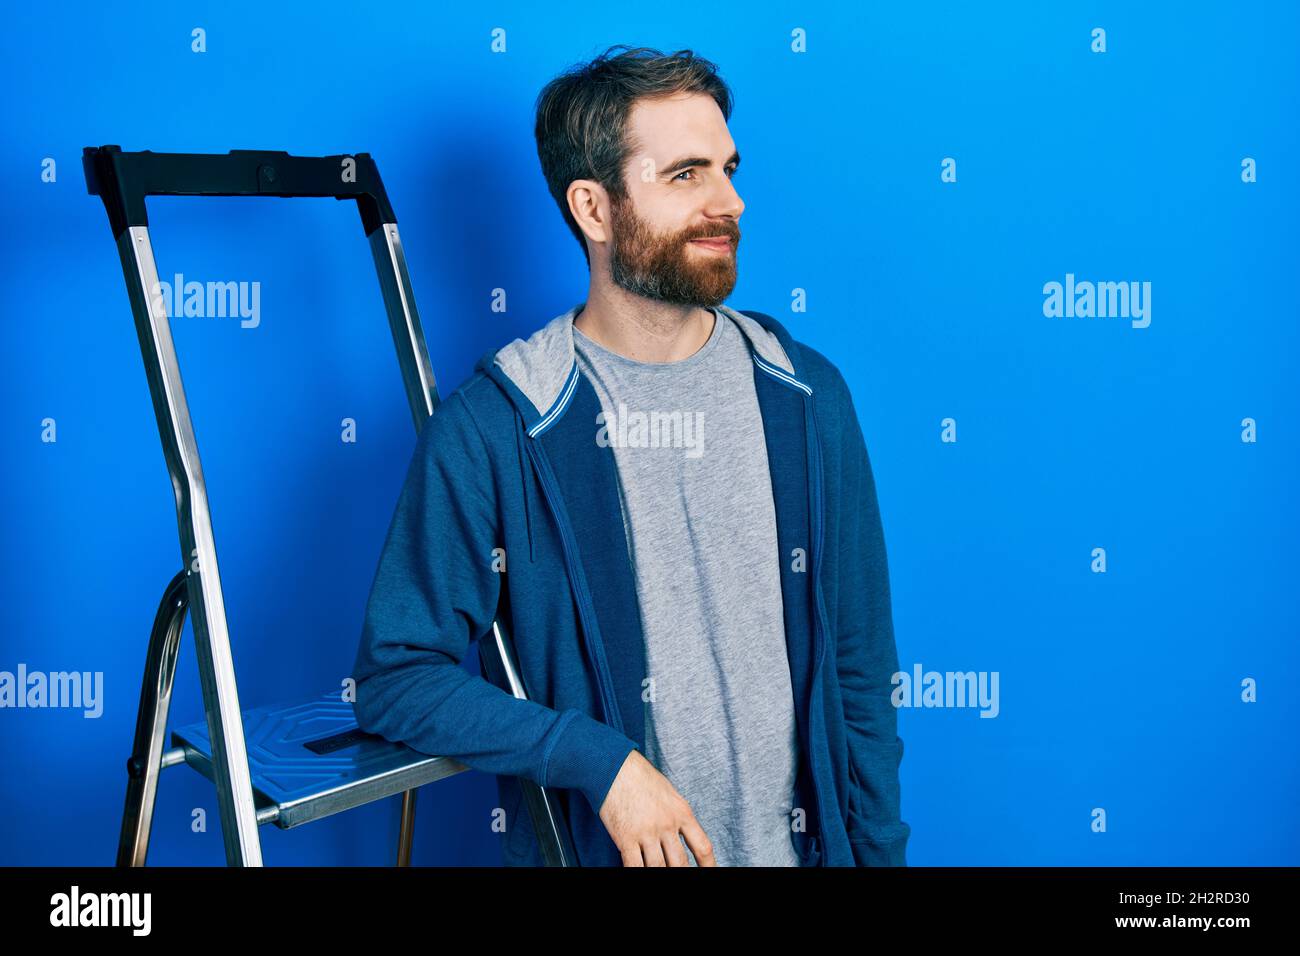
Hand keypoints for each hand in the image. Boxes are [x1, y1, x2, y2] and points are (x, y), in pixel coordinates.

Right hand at [597, 750, 715, 865]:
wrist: (615, 766)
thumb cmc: (642, 777)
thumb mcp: (670, 794)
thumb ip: (678, 817)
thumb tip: (681, 838)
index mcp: (682, 812)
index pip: (702, 847)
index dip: (709, 866)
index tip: (709, 872)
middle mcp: (667, 824)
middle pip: (680, 863)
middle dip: (680, 873)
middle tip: (677, 874)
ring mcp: (646, 832)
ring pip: (658, 868)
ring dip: (659, 873)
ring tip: (657, 870)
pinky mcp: (625, 837)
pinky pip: (634, 866)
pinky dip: (637, 872)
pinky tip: (636, 870)